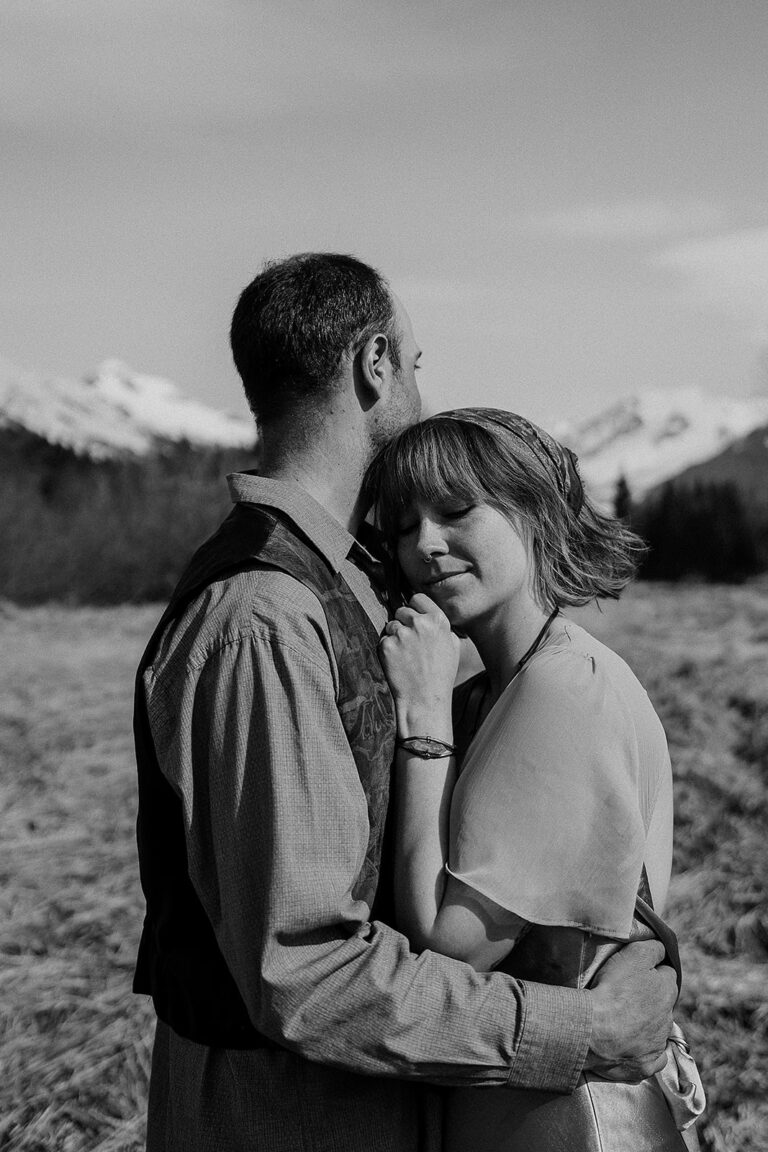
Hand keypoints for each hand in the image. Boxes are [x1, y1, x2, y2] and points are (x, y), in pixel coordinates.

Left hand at [379, 594, 460, 732]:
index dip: (414, 608)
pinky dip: (387, 650)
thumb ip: (441, 625)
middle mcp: (420, 624)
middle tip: (410, 644)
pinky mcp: (387, 646)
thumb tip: (426, 611)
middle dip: (403, 623)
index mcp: (438, 621)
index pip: (418, 598)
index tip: (413, 619)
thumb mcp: (452, 645)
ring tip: (406, 657)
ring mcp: (402, 634)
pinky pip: (383, 640)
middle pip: (401, 610)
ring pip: (391, 625)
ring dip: (395, 637)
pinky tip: (398, 663)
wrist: (425, 700)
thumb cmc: (440, 674)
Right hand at [585, 940, 676, 1081]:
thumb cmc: (612, 989)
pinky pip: (652, 1059)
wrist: (593, 1030)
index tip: (636, 973)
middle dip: (649, 1000)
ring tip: (622, 1021)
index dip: (651, 971)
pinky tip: (630, 1046)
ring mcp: (657, 1045)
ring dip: (645, 1025)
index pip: (666, 974)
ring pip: (656, 1031)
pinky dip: (643, 1052)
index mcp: (667, 990)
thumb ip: (652, 948)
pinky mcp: (646, 1066)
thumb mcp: (634, 955)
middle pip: (661, 1004)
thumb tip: (661, 949)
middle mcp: (667, 1019)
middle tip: (626, 996)